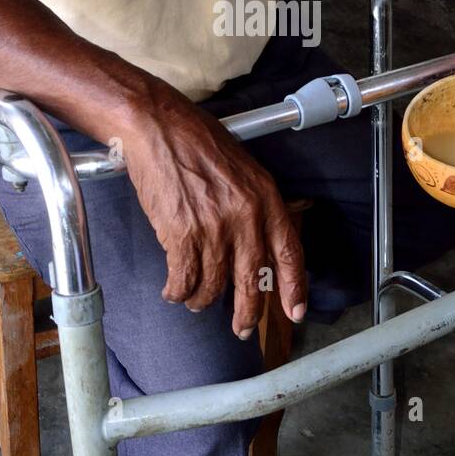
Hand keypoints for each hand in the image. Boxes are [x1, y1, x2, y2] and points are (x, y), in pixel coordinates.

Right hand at [121, 83, 307, 336]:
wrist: (159, 127)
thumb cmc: (197, 141)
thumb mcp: (243, 168)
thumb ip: (254, 204)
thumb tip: (258, 240)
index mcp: (265, 198)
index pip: (289, 252)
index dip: (293, 287)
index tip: (294, 311)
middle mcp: (244, 216)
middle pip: (252, 280)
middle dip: (246, 313)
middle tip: (241, 329)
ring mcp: (213, 227)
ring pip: (213, 285)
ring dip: (202, 299)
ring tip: (194, 300)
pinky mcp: (181, 234)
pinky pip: (183, 278)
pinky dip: (177, 291)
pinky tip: (173, 291)